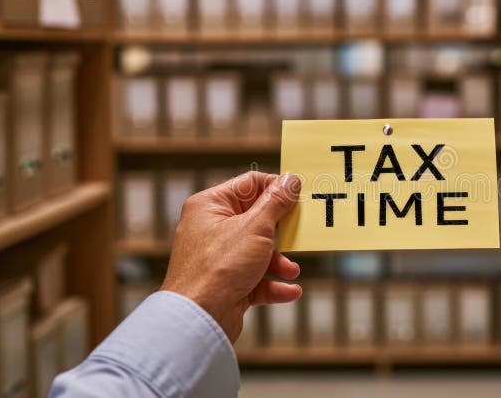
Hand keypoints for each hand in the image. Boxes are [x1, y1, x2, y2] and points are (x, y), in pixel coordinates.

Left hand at [161, 171, 302, 341]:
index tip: (299, 195)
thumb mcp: (256, 227)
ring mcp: (219, 258)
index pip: (249, 185)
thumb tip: (290, 180)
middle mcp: (212, 229)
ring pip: (259, 251)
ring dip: (280, 261)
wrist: (199, 320)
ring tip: (291, 270)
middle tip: (301, 230)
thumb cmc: (217, 268)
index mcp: (210, 206)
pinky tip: (290, 290)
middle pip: (257, 219)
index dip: (276, 188)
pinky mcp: (227, 284)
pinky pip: (257, 279)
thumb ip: (276, 202)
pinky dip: (274, 284)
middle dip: (282, 231)